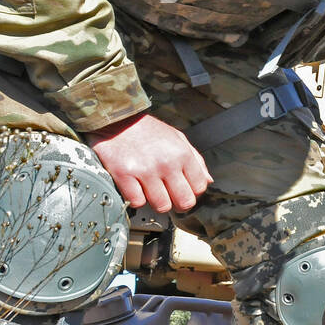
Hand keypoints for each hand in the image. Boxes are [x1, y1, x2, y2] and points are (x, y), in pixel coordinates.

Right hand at [86, 113, 212, 212]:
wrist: (116, 118)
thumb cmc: (148, 130)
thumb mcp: (177, 138)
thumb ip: (196, 160)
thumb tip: (208, 181)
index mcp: (182, 154)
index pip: (199, 187)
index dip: (192, 192)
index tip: (182, 189)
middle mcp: (166, 163)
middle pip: (184, 202)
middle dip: (178, 203)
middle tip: (169, 196)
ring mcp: (145, 170)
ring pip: (162, 206)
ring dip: (156, 201)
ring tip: (150, 189)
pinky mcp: (124, 174)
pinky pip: (137, 201)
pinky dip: (136, 198)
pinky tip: (135, 187)